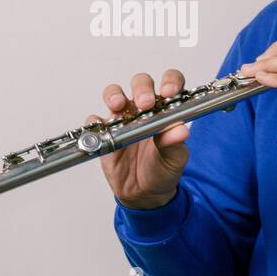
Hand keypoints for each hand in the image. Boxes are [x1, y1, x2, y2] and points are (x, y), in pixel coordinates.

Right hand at [92, 69, 189, 209]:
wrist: (145, 194)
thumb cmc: (164, 170)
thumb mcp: (174, 159)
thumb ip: (175, 143)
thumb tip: (181, 130)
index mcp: (167, 110)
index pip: (171, 84)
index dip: (170, 81)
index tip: (169, 91)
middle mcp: (145, 109)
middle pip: (141, 84)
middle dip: (142, 88)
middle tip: (145, 103)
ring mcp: (123, 119)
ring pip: (114, 94)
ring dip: (114, 95)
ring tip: (117, 106)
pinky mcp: (105, 133)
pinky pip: (95, 121)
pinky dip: (95, 121)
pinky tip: (102, 128)